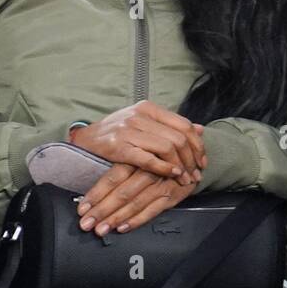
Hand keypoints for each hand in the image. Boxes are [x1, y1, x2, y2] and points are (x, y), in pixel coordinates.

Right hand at [70, 101, 206, 186]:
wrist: (84, 140)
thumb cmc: (117, 133)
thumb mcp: (144, 122)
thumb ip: (170, 126)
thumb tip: (201, 129)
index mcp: (149, 108)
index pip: (184, 125)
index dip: (198, 145)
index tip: (202, 160)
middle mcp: (140, 116)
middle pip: (179, 138)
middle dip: (192, 159)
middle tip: (196, 174)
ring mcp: (128, 130)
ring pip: (168, 148)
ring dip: (181, 166)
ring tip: (185, 179)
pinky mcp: (119, 147)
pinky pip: (149, 159)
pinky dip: (164, 168)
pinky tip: (172, 175)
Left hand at [76, 162, 197, 235]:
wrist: (191, 157)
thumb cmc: (160, 156)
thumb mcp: (140, 151)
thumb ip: (119, 162)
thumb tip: (87, 170)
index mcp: (140, 156)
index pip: (115, 176)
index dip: (97, 192)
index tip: (83, 207)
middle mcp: (151, 170)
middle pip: (124, 192)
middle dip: (103, 210)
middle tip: (87, 223)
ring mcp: (163, 184)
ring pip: (137, 203)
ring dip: (117, 218)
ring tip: (101, 229)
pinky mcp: (172, 195)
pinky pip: (153, 210)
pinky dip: (138, 220)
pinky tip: (123, 228)